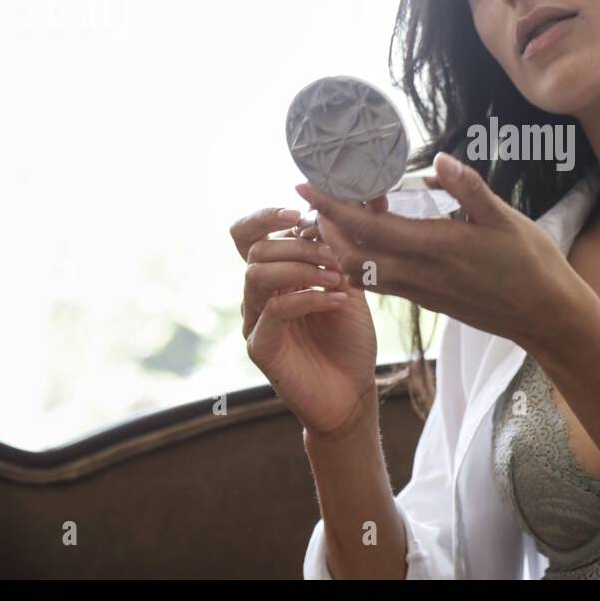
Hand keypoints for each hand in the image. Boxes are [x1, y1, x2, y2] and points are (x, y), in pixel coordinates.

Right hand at [229, 199, 387, 435]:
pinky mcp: (261, 347)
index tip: (297, 215)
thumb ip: (336, 250)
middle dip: (299, 246)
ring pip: (257, 275)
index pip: (247, 235)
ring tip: (337, 279)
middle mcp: (257, 296)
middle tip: (336, 258)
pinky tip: (337, 301)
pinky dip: (309, 298)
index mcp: (274, 276)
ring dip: (301, 269)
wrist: (352, 392)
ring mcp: (255, 321)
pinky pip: (274, 310)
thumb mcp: (348, 284)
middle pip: (255, 250)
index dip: (264, 217)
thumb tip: (328, 209)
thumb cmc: (349, 339)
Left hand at [295, 153, 590, 350]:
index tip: (306, 184)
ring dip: (342, 244)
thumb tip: (439, 159)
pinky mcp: (426, 300)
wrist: (545, 316)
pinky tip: (375, 238)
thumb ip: (469, 189)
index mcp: (435, 249)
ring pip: (361, 272)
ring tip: (342, 214)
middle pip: (350, 254)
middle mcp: (419, 275)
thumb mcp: (505, 218)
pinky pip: (380, 281)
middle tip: (318, 195)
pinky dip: (363, 259)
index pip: (367, 228)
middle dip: (326, 226)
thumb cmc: (531, 264)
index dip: (331, 207)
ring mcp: (420, 291)